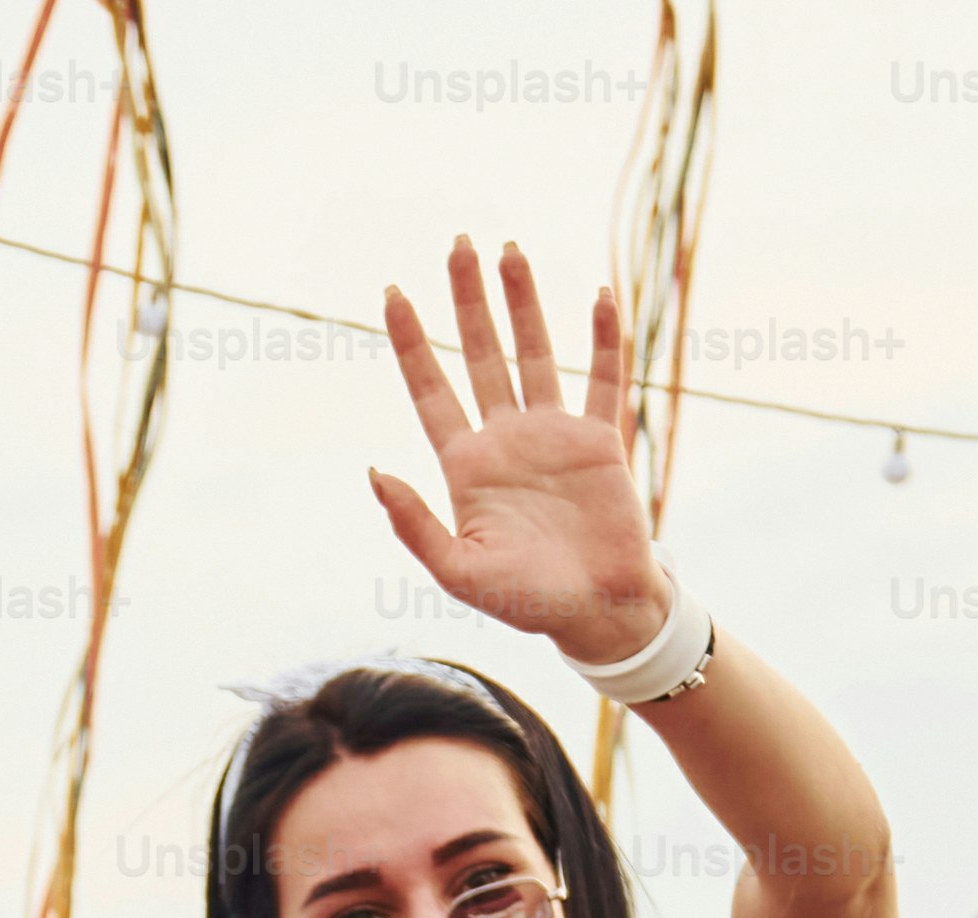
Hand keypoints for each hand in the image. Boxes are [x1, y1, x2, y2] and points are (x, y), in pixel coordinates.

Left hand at [370, 238, 675, 663]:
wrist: (596, 613)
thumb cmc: (525, 601)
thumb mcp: (457, 572)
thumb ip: (413, 524)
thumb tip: (373, 471)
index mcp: (466, 466)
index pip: (430, 389)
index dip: (411, 341)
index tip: (393, 293)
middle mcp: (506, 439)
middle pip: (480, 353)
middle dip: (468, 300)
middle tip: (458, 244)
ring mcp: (554, 435)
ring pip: (535, 352)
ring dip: (524, 302)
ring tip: (510, 249)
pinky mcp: (601, 441)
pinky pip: (603, 379)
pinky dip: (604, 340)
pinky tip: (600, 295)